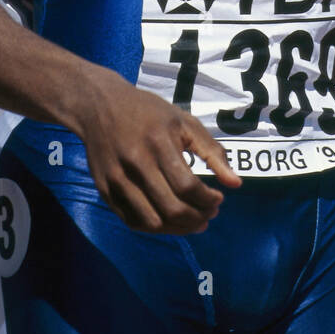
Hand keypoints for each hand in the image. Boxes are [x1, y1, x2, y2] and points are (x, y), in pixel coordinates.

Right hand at [71, 67, 241, 233]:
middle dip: (198, 218)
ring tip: (194, 221)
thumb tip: (236, 184)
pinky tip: (170, 220)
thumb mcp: (183, 121)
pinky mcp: (104, 190)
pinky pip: (132, 221)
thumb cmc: (148, 111)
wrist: (98, 105)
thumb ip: (211, 151)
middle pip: (171, 208)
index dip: (208, 200)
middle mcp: (136, 163)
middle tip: (209, 214)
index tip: (218, 199)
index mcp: (159, 142)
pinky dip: (156, 227)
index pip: (188, 186)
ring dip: (179, 228)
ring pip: (152, 222)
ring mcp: (117, 179)